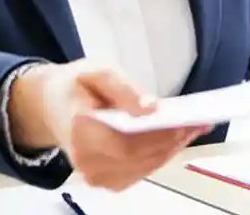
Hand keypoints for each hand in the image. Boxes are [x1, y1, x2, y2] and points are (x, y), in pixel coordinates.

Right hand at [12, 61, 209, 189]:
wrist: (51, 106)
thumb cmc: (76, 85)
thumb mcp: (98, 70)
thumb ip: (124, 88)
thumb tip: (150, 108)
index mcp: (78, 130)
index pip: (124, 145)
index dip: (157, 138)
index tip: (184, 123)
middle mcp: (84, 160)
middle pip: (137, 159)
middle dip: (171, 141)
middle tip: (198, 122)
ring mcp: (94, 174)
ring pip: (143, 168)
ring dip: (171, 149)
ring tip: (194, 128)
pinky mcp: (105, 179)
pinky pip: (140, 171)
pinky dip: (160, 156)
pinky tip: (175, 139)